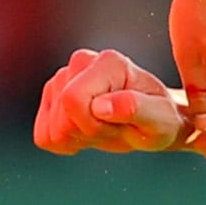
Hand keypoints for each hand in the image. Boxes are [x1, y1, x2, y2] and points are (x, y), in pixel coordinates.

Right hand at [32, 46, 187, 154]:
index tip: (118, 125)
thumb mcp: (161, 120)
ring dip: (80, 137)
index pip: (73, 100)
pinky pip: (43, 136)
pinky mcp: (51, 97)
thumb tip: (99, 106)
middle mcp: (81, 62)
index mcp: (108, 63)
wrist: (153, 121)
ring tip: (106, 126)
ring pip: (52, 129)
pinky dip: (66, 142)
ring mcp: (62, 78)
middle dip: (88, 133)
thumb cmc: (162, 119)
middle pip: (61, 118)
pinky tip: (88, 130)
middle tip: (115, 126)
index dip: (92, 125)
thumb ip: (134, 108)